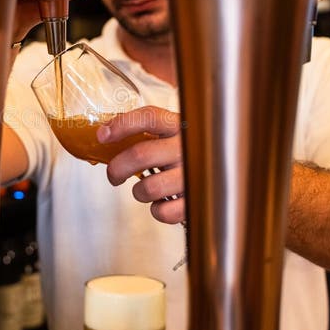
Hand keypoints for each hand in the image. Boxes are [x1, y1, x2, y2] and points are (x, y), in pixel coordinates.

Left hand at [98, 106, 185, 224]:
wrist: (226, 174)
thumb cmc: (188, 154)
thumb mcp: (173, 135)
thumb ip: (147, 132)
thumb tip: (105, 135)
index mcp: (180, 126)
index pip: (150, 117)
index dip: (122, 125)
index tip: (103, 135)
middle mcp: (188, 148)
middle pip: (140, 155)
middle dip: (117, 168)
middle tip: (114, 174)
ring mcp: (195, 175)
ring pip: (149, 187)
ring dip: (139, 191)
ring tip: (145, 189)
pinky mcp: (196, 202)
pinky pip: (164, 212)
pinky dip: (156, 210)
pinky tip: (163, 202)